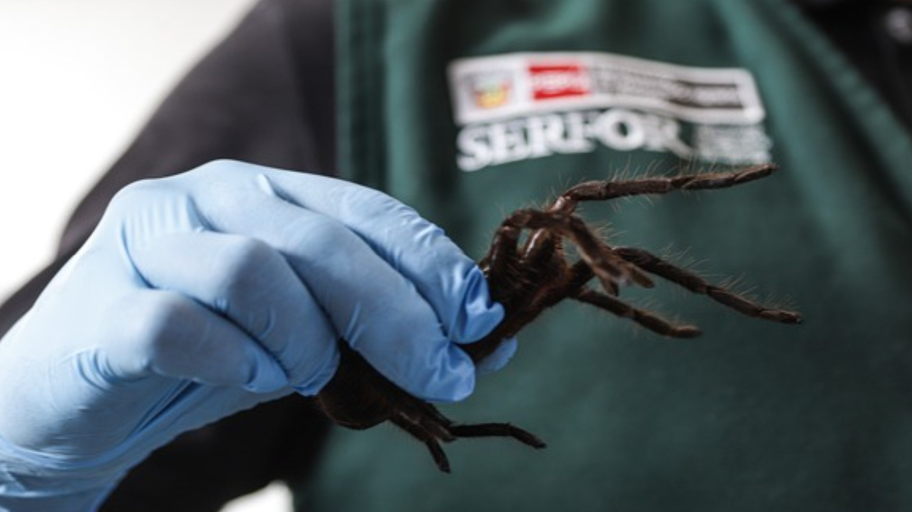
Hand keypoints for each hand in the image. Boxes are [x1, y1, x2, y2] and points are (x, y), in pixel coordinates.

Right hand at [0, 160, 504, 509]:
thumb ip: (381, 332)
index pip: (366, 210)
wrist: (75, 401)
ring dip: (306, 340)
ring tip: (308, 378)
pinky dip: (233, 362)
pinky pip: (178, 324)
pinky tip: (251, 381)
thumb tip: (493, 344)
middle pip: (322, 242)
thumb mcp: (306, 338)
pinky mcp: (98, 303)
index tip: (480, 317)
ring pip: (253, 270)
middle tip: (441, 374)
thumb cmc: (202, 358)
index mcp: (265, 192)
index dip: (431, 261)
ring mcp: (148, 241)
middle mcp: (206, 197)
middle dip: (399, 315)